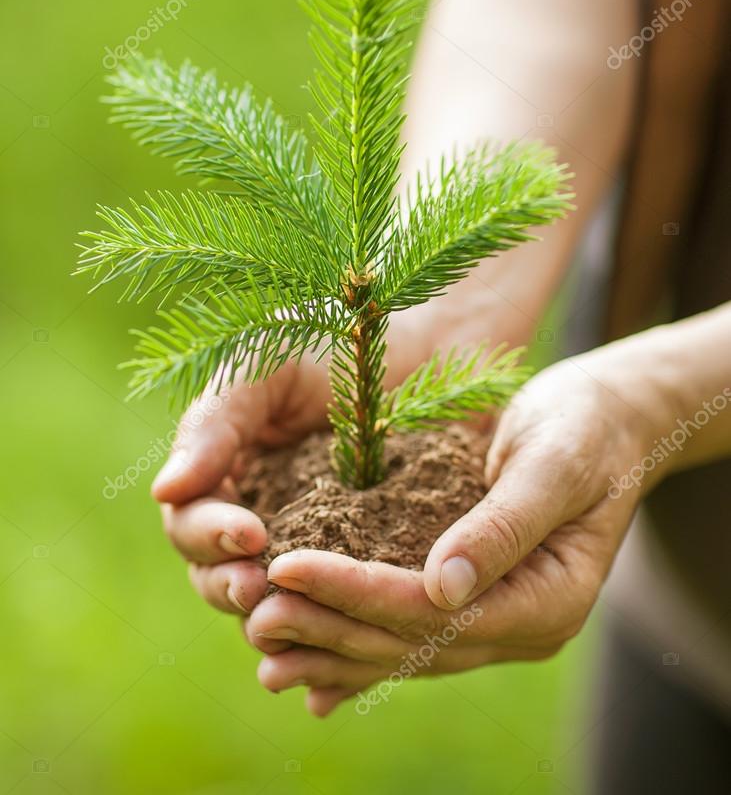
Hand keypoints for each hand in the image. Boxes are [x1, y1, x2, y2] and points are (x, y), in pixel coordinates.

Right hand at [151, 304, 463, 617]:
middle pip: (218, 578)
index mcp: (222, 475)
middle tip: (260, 589)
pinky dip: (335, 632)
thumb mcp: (265, 365)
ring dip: (277, 618)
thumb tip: (164, 490)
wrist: (426, 344)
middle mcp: (256, 519)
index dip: (209, 536)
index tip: (249, 533)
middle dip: (232, 587)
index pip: (190, 524)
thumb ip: (216, 422)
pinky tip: (349, 641)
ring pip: (274, 606)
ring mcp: (310, 548)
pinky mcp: (363, 567)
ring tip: (298, 615)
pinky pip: (339, 609)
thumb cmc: (333, 340)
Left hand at [247, 352, 667, 714]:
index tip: (289, 566)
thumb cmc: (585, 430)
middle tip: (254, 611)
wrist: (609, 424)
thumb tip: (442, 588)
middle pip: (409, 641)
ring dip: (331, 645)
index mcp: (547, 600)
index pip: (434, 611)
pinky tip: (306, 659)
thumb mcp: (554, 464)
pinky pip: (408, 634)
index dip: (357, 592)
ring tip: (261, 637)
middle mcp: (520, 626)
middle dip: (329, 625)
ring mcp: (499, 622)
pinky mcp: (474, 604)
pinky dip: (355, 643)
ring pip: (402, 648)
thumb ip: (503, 525)